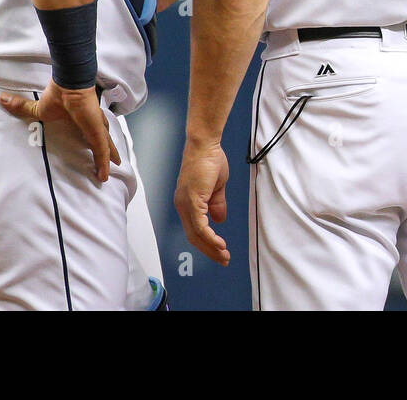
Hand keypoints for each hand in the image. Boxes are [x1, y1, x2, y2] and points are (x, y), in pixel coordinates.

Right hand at [0, 81, 119, 182]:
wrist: (68, 86)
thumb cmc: (57, 95)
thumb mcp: (38, 108)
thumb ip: (22, 107)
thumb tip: (1, 99)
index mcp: (81, 118)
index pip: (92, 131)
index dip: (95, 139)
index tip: (95, 147)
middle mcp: (92, 123)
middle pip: (104, 138)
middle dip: (109, 148)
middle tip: (114, 160)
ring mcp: (97, 128)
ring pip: (106, 146)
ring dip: (110, 156)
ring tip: (115, 167)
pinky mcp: (97, 132)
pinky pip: (102, 152)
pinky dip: (104, 163)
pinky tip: (104, 176)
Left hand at [174, 140, 230, 265]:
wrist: (205, 145)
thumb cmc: (210, 160)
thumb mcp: (216, 188)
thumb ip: (217, 205)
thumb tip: (219, 220)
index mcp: (187, 203)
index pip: (194, 230)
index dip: (207, 243)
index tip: (220, 251)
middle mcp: (182, 206)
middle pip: (193, 237)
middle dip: (209, 251)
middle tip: (223, 260)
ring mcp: (185, 204)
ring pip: (196, 234)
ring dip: (211, 247)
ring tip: (224, 255)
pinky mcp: (192, 200)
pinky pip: (200, 225)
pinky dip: (209, 237)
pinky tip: (219, 243)